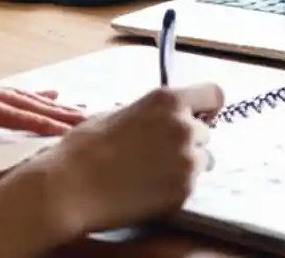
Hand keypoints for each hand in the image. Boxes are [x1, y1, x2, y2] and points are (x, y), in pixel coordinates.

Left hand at [0, 75, 86, 155]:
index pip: (4, 112)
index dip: (35, 122)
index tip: (64, 130)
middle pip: (19, 100)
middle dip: (54, 110)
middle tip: (86, 118)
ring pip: (15, 94)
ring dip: (47, 102)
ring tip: (77, 107)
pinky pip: (4, 92)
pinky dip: (28, 94)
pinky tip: (44, 93)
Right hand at [28, 83, 223, 237]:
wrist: (70, 188)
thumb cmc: (84, 148)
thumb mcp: (118, 113)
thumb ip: (150, 114)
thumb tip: (159, 118)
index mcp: (168, 101)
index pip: (214, 95)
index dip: (206, 107)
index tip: (199, 116)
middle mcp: (185, 127)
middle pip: (205, 132)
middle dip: (188, 141)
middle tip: (158, 153)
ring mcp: (188, 160)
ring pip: (202, 160)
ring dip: (185, 165)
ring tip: (152, 173)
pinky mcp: (185, 190)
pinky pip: (190, 185)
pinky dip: (175, 188)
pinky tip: (148, 189)